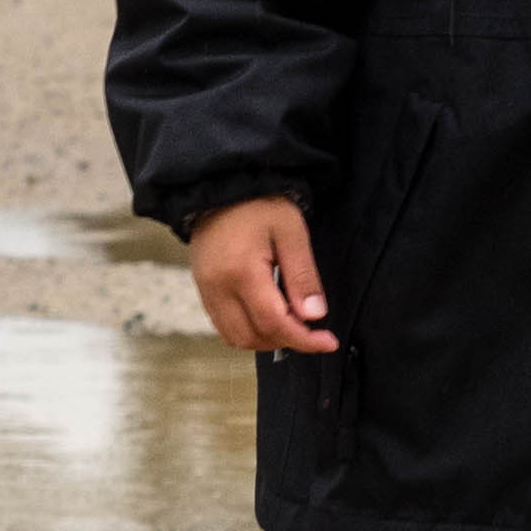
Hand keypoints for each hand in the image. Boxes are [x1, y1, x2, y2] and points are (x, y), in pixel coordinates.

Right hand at [189, 195, 337, 354]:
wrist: (221, 188)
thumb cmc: (258, 205)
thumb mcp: (290, 231)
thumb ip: (303, 275)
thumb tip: (314, 315)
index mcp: (241, 272)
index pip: (274, 322)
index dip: (304, 338)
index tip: (328, 341)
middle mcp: (218, 287)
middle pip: (253, 337)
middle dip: (286, 340)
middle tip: (310, 329)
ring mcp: (206, 290)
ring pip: (236, 338)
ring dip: (266, 339)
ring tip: (289, 323)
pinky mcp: (203, 290)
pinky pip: (224, 326)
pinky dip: (248, 330)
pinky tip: (267, 316)